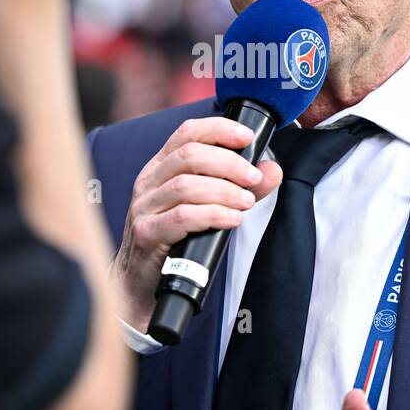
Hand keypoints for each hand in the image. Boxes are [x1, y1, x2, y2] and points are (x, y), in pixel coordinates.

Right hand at [110, 117, 282, 331]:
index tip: (247, 137)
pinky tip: (231, 219)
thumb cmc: (175, 238)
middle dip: (229, 163)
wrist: (139, 280)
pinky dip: (213, 215)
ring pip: (186, 186)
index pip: (187, 133)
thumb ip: (238, 186)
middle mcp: (149, 181)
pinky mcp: (147, 233)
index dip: (218, 129)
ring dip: (224, 191)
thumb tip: (270, 170)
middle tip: (252, 178)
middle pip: (189, 155)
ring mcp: (144, 207)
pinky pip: (183, 217)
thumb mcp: (204, 206)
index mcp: (161, 167)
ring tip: (246, 202)